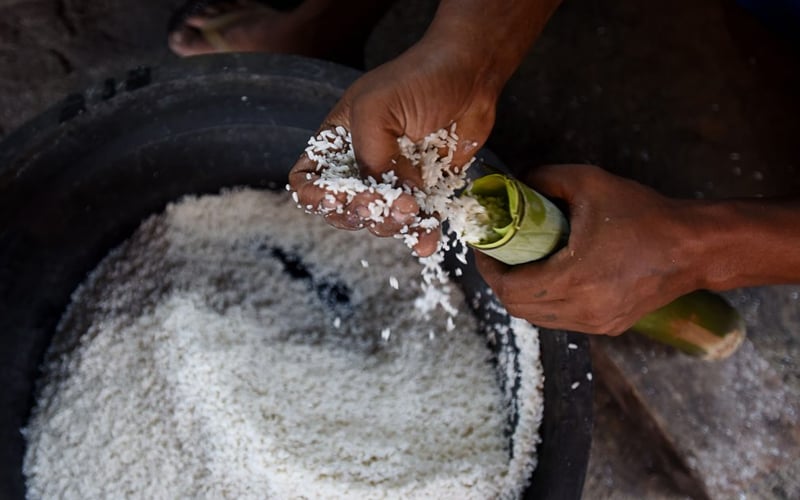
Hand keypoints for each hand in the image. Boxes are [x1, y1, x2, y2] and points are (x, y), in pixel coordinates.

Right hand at [288, 37, 499, 256]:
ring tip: (415, 209)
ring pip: (380, 220)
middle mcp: (360, 164)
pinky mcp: (425, 190)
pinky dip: (421, 233)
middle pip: (344, 209)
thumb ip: (370, 157)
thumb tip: (386, 197)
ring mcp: (393, 180)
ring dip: (394, 224)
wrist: (471, 73)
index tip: (338, 198)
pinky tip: (426, 240)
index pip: (307, 180)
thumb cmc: (419, 78)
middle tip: (387, 203)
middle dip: (362, 213)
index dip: (315, 197)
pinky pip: (417, 221)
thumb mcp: (376, 109)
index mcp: (337, 141)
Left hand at [475, 165, 705, 334]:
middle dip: (501, 281)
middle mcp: (583, 310)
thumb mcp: (589, 182)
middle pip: (518, 307)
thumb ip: (545, 179)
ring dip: (522, 293)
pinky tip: (548, 277)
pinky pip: (562, 319)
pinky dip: (546, 301)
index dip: (488, 269)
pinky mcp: (609, 326)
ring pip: (539, 317)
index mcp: (573, 279)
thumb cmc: (644, 214)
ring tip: (519, 265)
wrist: (695, 247)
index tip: (483, 247)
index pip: (509, 288)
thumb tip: (517, 184)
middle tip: (497, 255)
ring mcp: (597, 323)